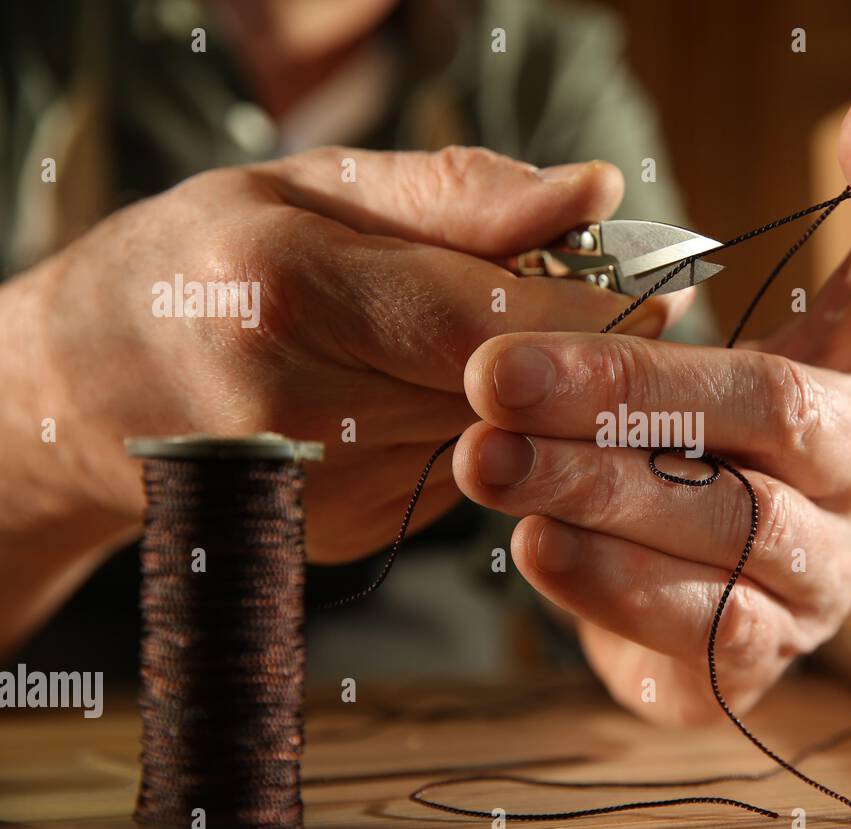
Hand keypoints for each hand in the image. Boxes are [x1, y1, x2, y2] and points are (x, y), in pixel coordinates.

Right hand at [0, 145, 686, 644]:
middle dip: (588, 359)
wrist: (101, 384)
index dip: (593, 314)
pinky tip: (463, 398)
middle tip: (641, 312)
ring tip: (540, 343)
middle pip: (509, 396)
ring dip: (548, 400)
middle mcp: (303, 410)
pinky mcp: (350, 536)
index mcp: (286, 296)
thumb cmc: (205, 259)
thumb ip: (461, 194)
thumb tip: (600, 192)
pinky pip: (468, 479)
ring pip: (504, 445)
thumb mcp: (313, 187)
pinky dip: (493, 435)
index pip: (485, 323)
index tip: (666, 290)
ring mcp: (326, 492)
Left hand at [453, 84, 850, 724]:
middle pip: (773, 408)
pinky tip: (542, 549)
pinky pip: (702, 628)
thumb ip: (601, 279)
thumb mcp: (633, 360)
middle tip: (498, 375)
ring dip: (602, 491)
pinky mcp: (767, 661)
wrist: (628, 604)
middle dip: (627, 389)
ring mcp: (825, 575)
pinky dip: (613, 587)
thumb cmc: (640, 454)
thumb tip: (578, 188)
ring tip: (493, 464)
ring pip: (731, 526)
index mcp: (842, 381)